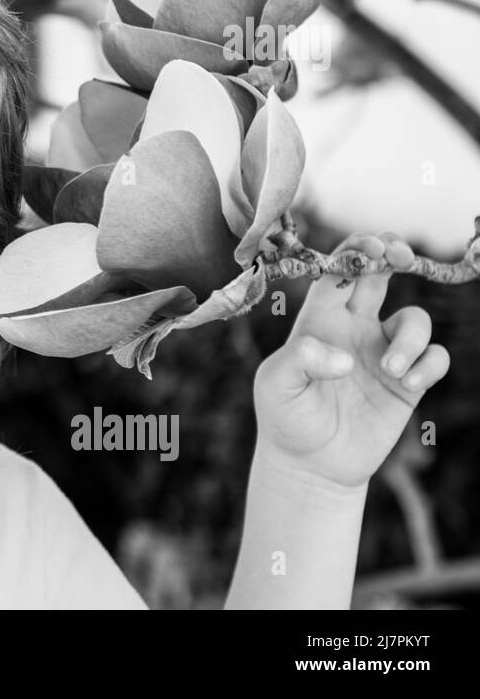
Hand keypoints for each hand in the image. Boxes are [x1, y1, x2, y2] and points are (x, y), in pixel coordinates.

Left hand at [253, 232, 449, 490]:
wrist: (311, 463)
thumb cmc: (285, 417)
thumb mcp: (276, 385)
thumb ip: (299, 361)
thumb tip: (344, 357)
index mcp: (319, 319)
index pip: (340, 271)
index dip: (357, 250)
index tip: (374, 247)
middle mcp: (353, 328)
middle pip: (380, 276)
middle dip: (395, 255)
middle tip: (403, 256)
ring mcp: (382, 352)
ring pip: (414, 320)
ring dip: (410, 339)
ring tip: (390, 371)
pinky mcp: (406, 382)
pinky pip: (434, 357)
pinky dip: (429, 365)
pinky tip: (408, 384)